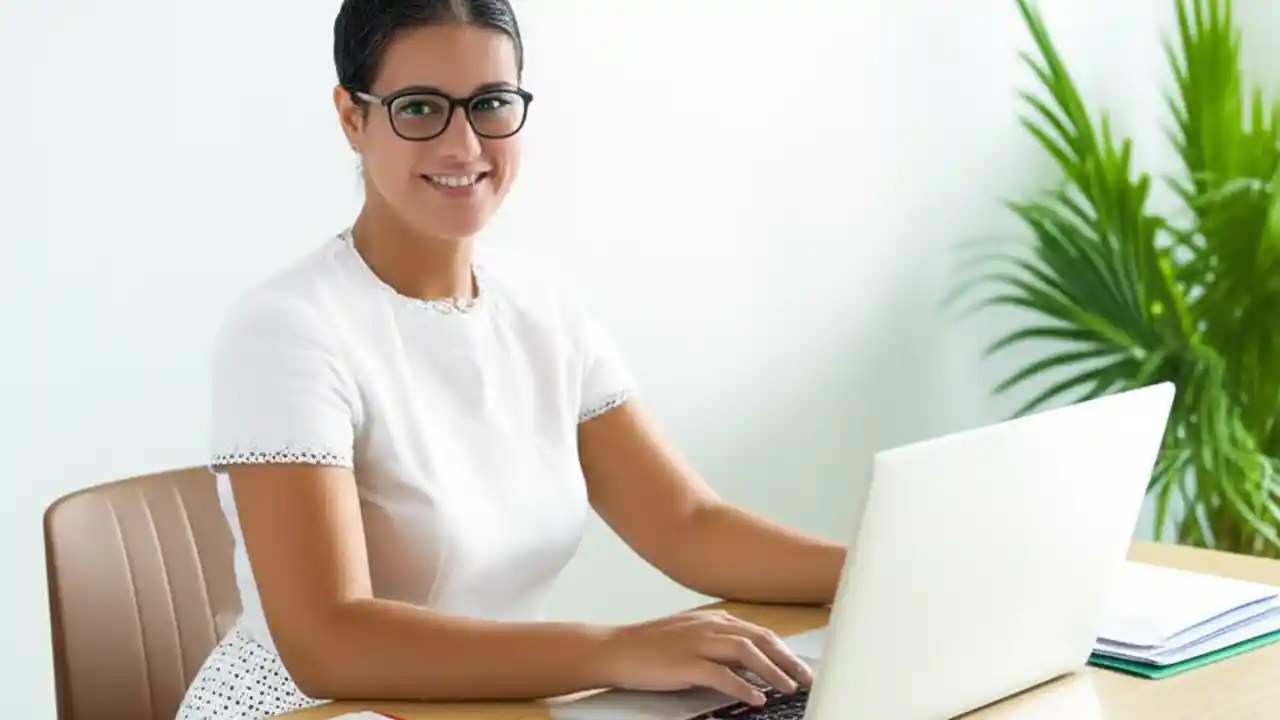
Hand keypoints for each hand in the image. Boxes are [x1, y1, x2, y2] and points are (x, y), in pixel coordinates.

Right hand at [592, 609, 813, 706]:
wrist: (614, 649)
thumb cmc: (649, 647)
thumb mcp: (690, 637)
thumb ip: (719, 645)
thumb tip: (749, 663)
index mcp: (713, 619)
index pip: (759, 631)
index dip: (784, 649)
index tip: (801, 665)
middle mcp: (709, 626)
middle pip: (760, 638)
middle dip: (788, 659)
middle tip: (807, 678)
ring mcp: (697, 642)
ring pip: (747, 652)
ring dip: (772, 670)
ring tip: (790, 687)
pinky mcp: (685, 663)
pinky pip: (722, 675)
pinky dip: (743, 686)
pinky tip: (757, 697)